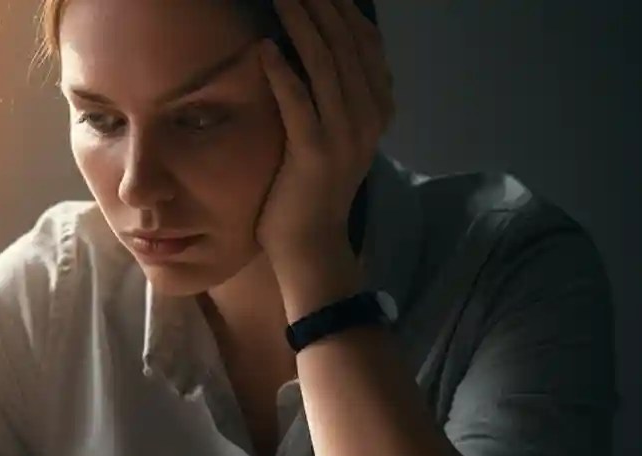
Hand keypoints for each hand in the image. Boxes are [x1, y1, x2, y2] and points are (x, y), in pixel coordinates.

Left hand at [254, 0, 394, 312]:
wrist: (311, 245)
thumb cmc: (311, 188)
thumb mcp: (334, 135)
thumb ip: (335, 96)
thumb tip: (318, 50)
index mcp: (376, 108)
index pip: (366, 43)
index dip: (344, 10)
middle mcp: (368, 117)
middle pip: (347, 45)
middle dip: (321, 6)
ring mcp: (344, 136)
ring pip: (327, 66)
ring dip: (303, 26)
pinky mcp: (314, 154)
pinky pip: (299, 104)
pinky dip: (284, 74)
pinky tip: (265, 49)